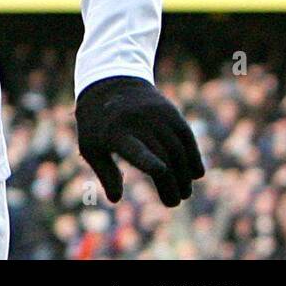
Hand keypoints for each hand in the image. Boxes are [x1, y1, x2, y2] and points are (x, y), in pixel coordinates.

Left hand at [76, 75, 203, 206]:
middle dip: (171, 184)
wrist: (108, 84)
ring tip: (183, 192)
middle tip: (173, 202)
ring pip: (178, 151)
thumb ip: (105, 173)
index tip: (164, 185)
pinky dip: (194, 157)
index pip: (139, 153)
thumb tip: (115, 199)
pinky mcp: (170, 111)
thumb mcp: (91, 146)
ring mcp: (156, 115)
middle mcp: (138, 122)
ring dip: (184, 175)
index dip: (155, 168)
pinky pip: (187, 138)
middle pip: (163, 159)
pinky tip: (195, 174)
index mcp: (115, 133)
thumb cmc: (97, 124)